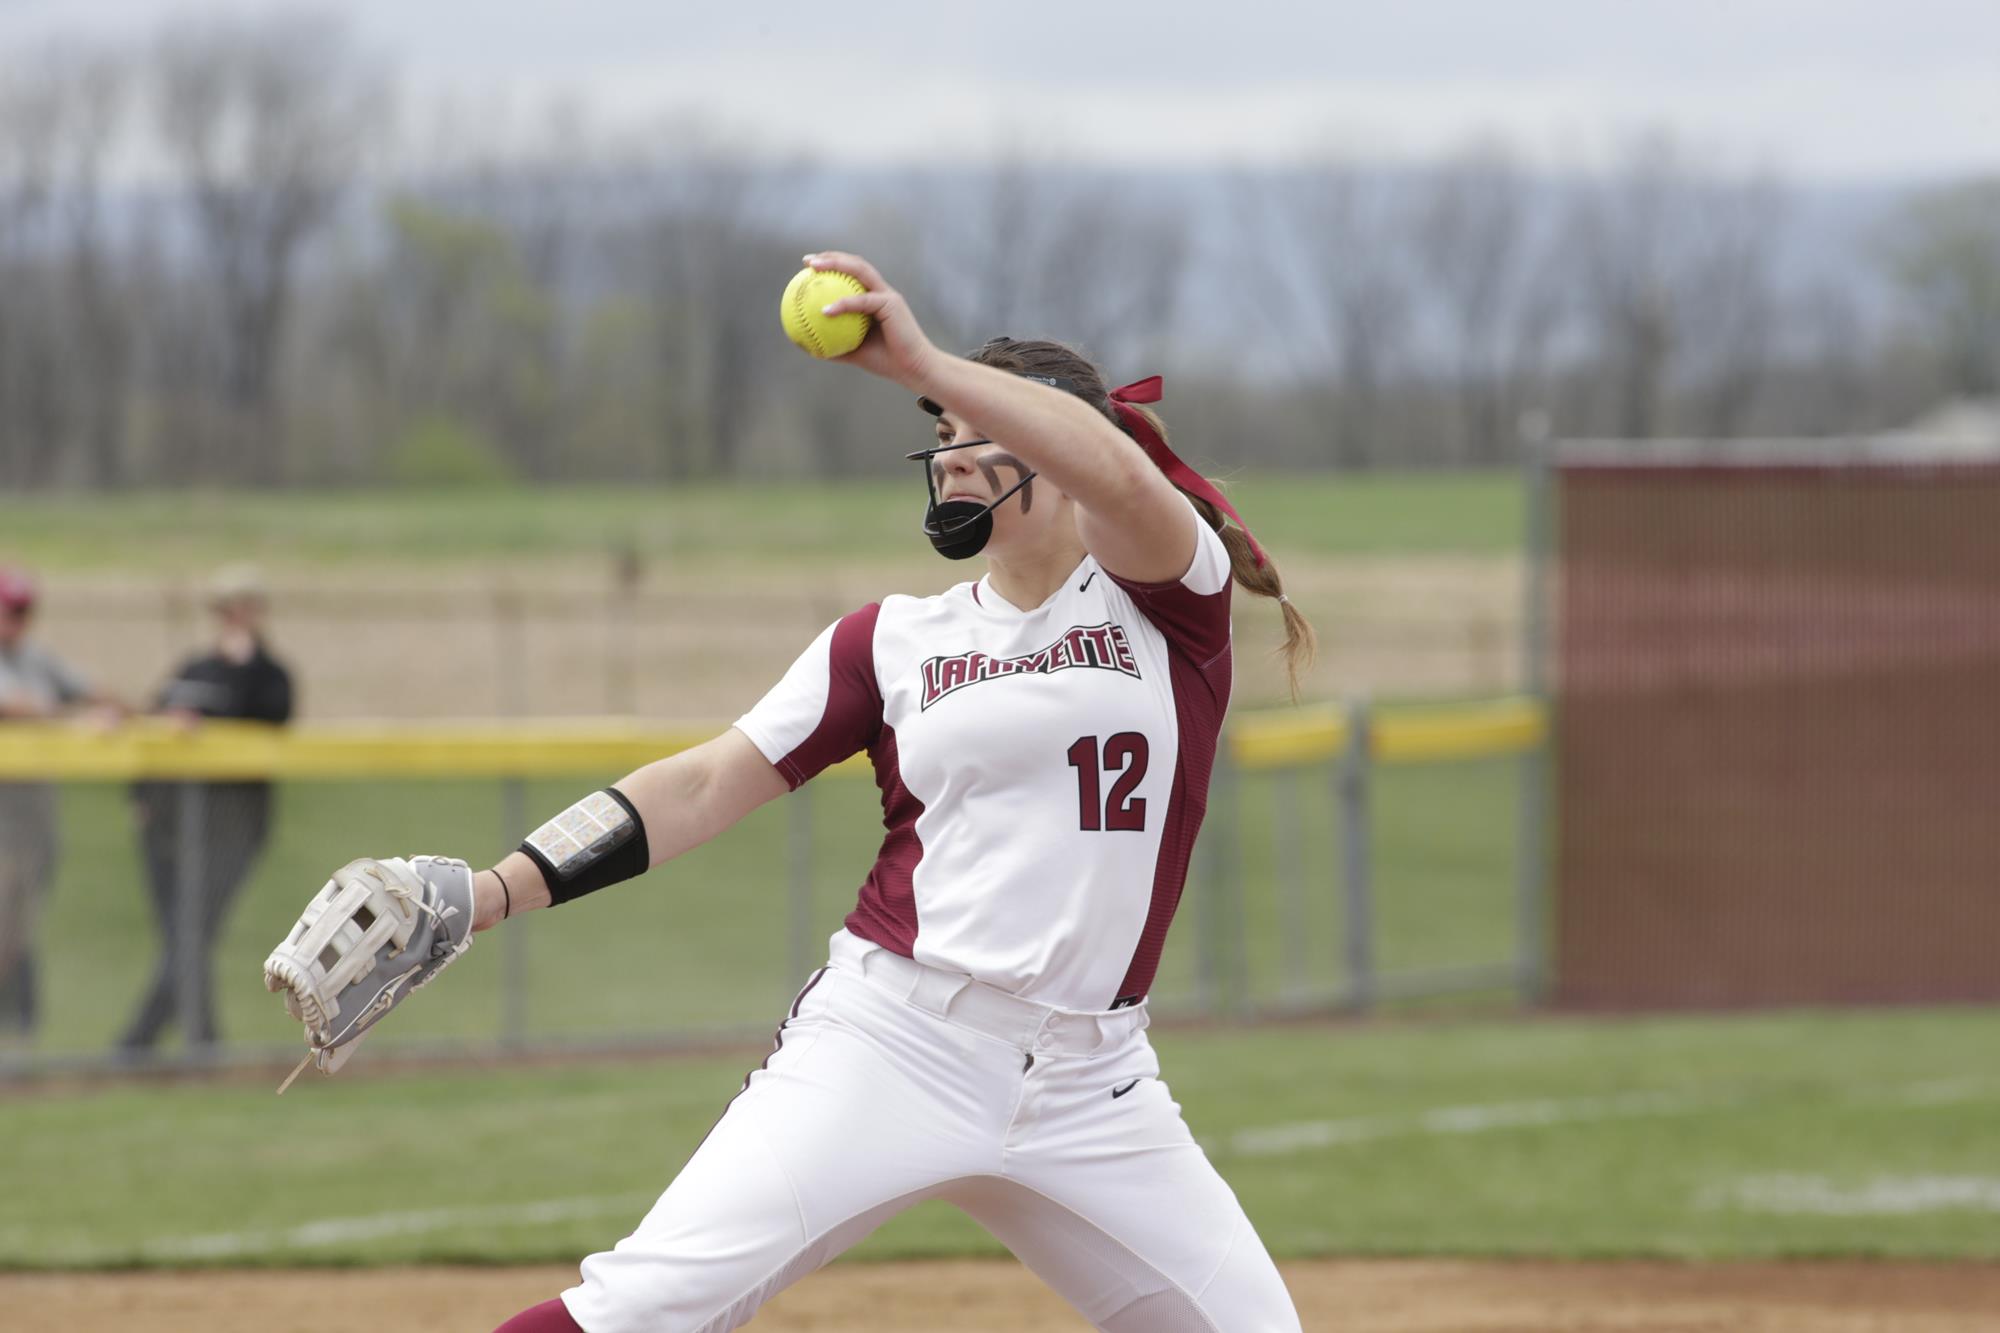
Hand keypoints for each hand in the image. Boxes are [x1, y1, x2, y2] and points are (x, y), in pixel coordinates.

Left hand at [805, 251, 939, 393]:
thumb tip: (809, 348)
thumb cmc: (887, 362)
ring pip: (861, 271)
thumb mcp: (855, 353)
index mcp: (874, 299)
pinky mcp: (892, 304)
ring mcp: (888, 296)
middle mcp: (882, 292)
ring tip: (814, 267)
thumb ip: (835, 346)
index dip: (832, 264)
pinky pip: (863, 301)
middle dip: (831, 256)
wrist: (914, 370)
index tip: (809, 267)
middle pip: (856, 264)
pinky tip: (825, 310)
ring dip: (837, 264)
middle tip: (808, 261)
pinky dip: (844, 304)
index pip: (853, 273)